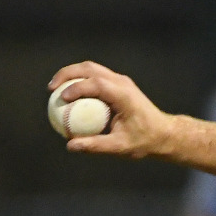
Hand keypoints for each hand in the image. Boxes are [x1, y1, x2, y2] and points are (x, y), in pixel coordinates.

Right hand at [48, 62, 177, 159]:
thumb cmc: (145, 141)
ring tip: (56, 88)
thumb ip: (95, 145)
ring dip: (72, 74)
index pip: (96, 84)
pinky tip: (68, 93)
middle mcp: (122, 83)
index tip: (61, 98)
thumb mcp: (120, 146)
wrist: (164, 133)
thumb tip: (70, 145)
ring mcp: (121, 81)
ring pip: (91, 68)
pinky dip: (80, 80)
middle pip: (89, 68)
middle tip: (51, 89)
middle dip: (67, 74)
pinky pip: (95, 76)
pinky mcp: (119, 83)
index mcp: (124, 95)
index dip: (76, 87)